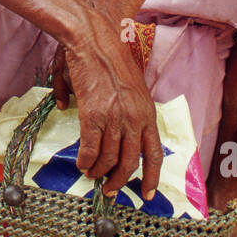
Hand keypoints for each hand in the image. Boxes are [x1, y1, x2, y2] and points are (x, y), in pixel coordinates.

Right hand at [59, 7, 162, 198]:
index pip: (155, 153)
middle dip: (120, 181)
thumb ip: (124, 110)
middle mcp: (135, 119)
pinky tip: (81, 163)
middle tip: (110, 190)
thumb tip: (111, 128)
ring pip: (109, 159)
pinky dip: (85, 160)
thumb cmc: (110, 58)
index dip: (153, 178)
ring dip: (99, 172)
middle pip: (131, 163)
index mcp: (148, 112)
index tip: (149, 195)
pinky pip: (91, 149)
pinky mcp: (94, 115)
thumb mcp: (131, 86)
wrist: (94, 41)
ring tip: (91, 176)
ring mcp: (115, 118)